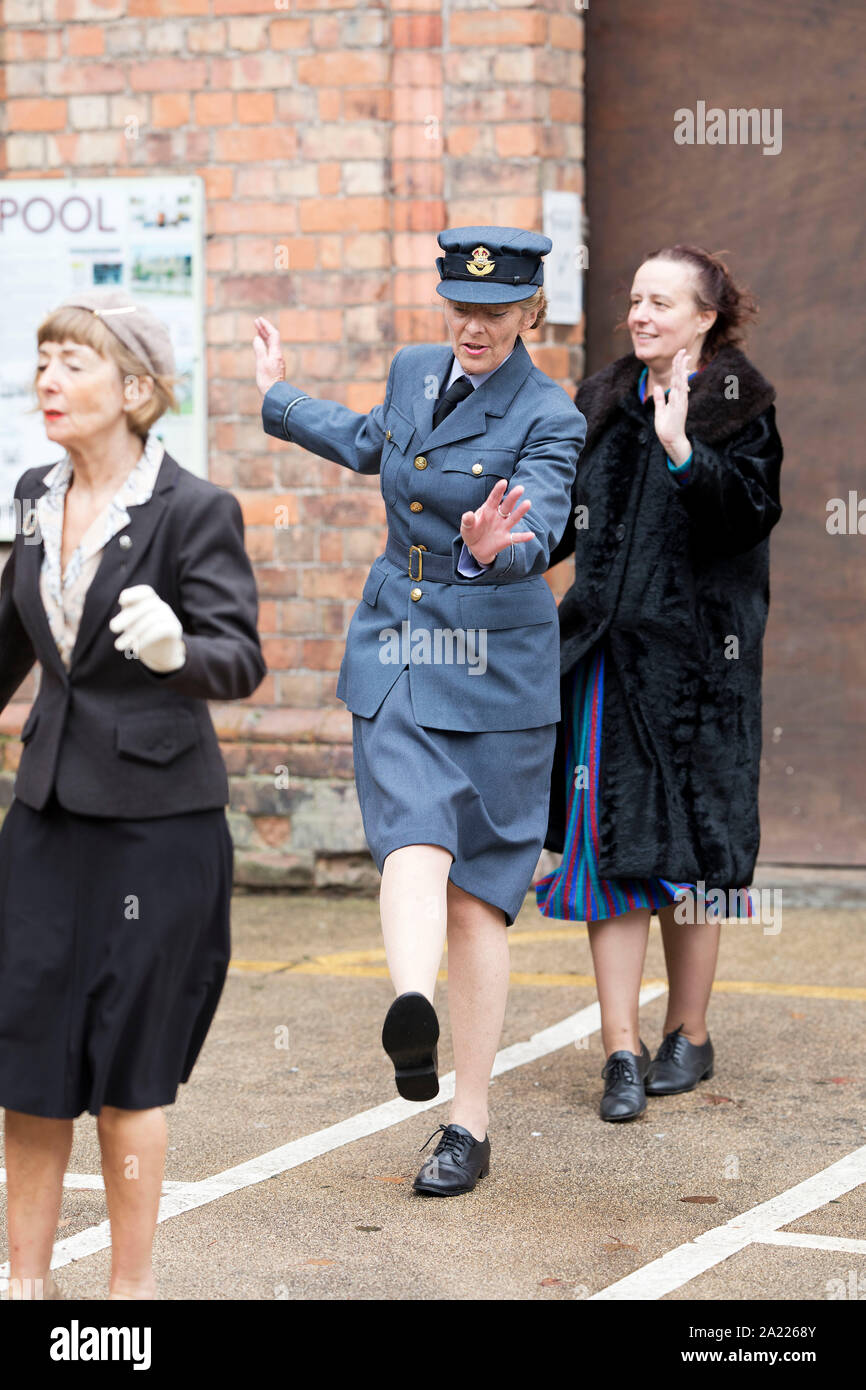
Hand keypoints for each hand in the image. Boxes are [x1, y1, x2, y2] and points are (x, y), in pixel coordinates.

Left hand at [109, 584, 185, 672]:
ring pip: (151, 619)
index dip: (133, 594)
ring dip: (133, 633)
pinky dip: (145, 639)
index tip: (121, 602)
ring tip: (119, 645)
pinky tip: (135, 648)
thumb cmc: (142, 636)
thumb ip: (126, 620)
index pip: (146, 591)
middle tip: (112, 628)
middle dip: (127, 616)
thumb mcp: (132, 625)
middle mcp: (162, 606)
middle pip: (145, 606)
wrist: (162, 654)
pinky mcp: (175, 629)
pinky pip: (159, 630)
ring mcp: (170, 617)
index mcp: (151, 602)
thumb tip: (115, 625)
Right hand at [252, 316, 286, 396]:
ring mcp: (277, 362)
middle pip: (273, 339)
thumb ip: (259, 350)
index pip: (273, 335)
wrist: (274, 396)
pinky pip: (270, 352)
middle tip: (256, 322)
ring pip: (271, 345)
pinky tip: (261, 346)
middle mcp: (278, 356)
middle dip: (264, 329)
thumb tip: (257, 338)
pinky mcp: (274, 368)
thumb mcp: (261, 364)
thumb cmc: (267, 381)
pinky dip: (265, 345)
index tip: (259, 319)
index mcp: (276, 353)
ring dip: (264, 337)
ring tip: (258, 331)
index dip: (266, 326)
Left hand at [460, 478, 532, 565]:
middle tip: (520, 488)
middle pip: (507, 505)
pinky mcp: (506, 539)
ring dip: (520, 511)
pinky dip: (523, 537)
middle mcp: (498, 516)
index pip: (494, 499)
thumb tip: (468, 515)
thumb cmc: (471, 532)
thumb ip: (467, 521)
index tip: (503, 482)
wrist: (476, 548)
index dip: (498, 491)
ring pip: (513, 518)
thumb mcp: (466, 527)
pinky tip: (531, 535)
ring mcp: (503, 527)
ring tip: (527, 503)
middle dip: (512, 497)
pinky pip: (516, 538)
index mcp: (488, 510)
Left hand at [651, 346, 691, 460]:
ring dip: (682, 371)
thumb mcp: (660, 410)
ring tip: (683, 359)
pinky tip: (680, 377)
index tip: (681, 354)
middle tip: (683, 350)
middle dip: (681, 364)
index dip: (678, 366)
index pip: (677, 379)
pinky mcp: (679, 409)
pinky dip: (680, 387)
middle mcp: (680, 398)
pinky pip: (679, 395)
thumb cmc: (666, 427)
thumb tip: (658, 387)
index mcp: (677, 397)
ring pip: (682, 384)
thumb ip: (660, 399)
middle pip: (680, 378)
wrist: (671, 440)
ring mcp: (680, 403)